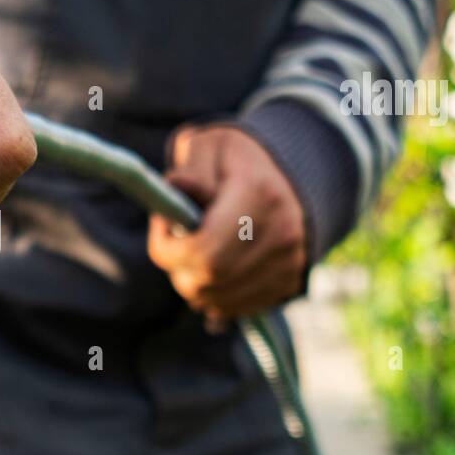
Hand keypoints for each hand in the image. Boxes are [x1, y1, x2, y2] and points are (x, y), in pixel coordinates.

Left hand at [147, 125, 307, 321]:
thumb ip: (188, 171)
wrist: (283, 175)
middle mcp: (282, 233)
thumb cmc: (231, 159)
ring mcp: (290, 262)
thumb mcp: (206, 146)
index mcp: (259, 195)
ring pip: (218, 299)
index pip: (204, 250)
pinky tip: (215, 266)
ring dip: (194, 282)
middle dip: (178, 267)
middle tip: (175, 242)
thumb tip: (176, 194)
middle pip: (209, 279)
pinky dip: (214, 294)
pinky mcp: (290, 281)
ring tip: (197, 249)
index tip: (163, 225)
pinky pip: (236, 307)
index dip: (169, 249)